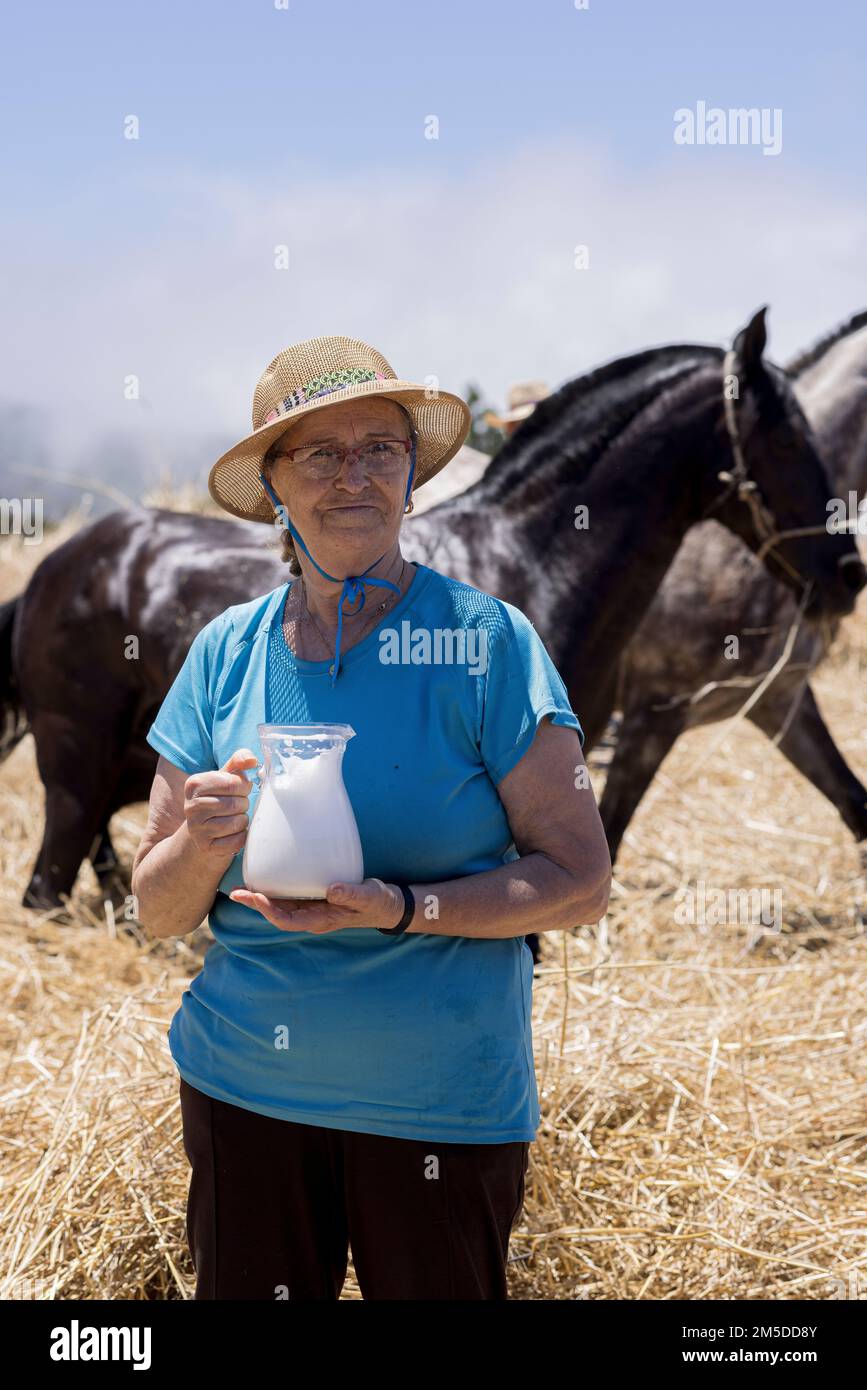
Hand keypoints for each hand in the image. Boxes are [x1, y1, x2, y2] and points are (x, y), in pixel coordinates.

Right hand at [184, 748, 257, 861]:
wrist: (202, 831)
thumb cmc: (219, 798)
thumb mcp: (225, 776)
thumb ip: (238, 761)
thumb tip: (251, 760)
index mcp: (194, 784)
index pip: (234, 782)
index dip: (244, 786)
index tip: (239, 789)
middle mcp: (191, 806)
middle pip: (237, 803)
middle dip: (243, 804)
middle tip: (235, 806)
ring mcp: (196, 829)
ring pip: (239, 822)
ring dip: (242, 821)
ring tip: (232, 818)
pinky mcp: (206, 847)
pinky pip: (237, 841)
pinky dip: (240, 837)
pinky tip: (231, 833)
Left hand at [228, 877, 404, 933]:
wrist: (387, 905)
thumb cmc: (377, 902)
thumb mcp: (368, 897)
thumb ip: (352, 894)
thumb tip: (332, 890)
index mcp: (321, 919)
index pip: (287, 920)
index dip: (267, 911)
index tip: (253, 897)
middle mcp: (312, 916)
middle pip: (277, 914)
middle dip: (255, 904)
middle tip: (234, 892)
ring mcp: (313, 907)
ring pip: (280, 906)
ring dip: (261, 897)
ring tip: (242, 886)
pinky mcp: (315, 897)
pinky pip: (290, 895)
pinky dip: (275, 888)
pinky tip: (268, 876)